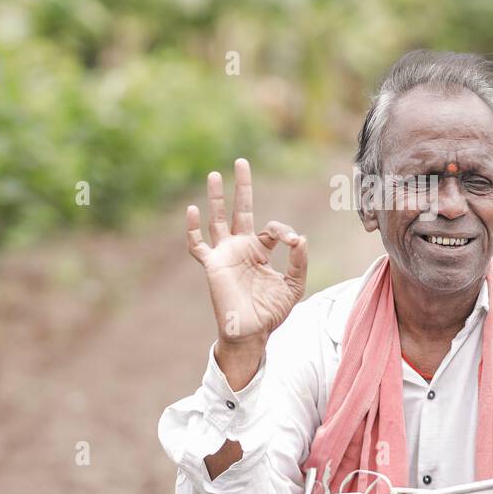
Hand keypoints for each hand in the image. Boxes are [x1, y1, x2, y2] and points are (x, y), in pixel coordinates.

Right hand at [185, 159, 307, 371]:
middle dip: (242, 186)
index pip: (272, 229)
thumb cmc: (271, 312)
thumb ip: (299, 262)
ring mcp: (225, 254)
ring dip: (216, 197)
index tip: (293, 242)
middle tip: (242, 161)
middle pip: (241, 210)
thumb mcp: (294, 285)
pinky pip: (198, 245)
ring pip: (218, 219)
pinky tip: (192, 210)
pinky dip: (193, 229)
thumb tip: (300, 238)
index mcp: (261, 251)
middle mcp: (242, 247)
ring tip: (214, 174)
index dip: (284, 231)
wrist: (252, 332)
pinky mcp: (213, 265)